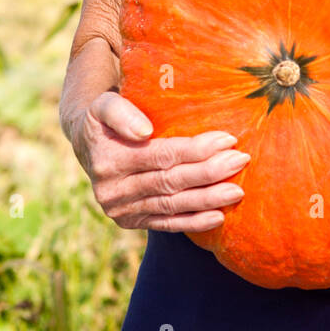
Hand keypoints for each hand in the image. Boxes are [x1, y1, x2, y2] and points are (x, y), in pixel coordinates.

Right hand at [72, 90, 249, 232]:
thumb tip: (144, 131)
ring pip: (172, 205)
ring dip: (207, 199)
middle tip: (240, 161)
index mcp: (109, 161)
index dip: (196, 149)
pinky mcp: (132, 222)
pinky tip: (218, 217)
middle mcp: (114, 191)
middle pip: (170, 182)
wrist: (89, 146)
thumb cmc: (106, 121)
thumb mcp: (103, 106)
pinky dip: (194, 222)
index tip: (228, 140)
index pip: (161, 156)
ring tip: (237, 191)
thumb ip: (120, 113)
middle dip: (209, 173)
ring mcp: (123, 211)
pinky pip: (167, 224)